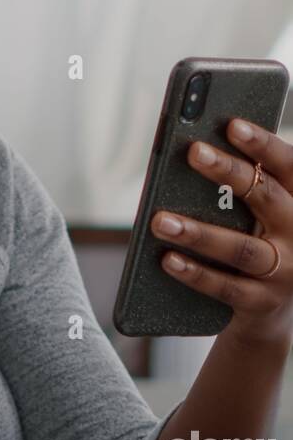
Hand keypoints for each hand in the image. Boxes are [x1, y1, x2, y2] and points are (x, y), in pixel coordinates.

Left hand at [149, 118, 292, 349]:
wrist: (271, 314)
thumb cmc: (256, 245)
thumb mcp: (258, 216)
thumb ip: (238, 190)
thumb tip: (193, 154)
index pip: (289, 166)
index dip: (264, 145)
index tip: (233, 125)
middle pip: (266, 197)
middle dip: (229, 172)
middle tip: (193, 152)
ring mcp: (285, 272)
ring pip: (240, 248)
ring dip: (198, 232)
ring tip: (159, 219)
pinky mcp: (262, 303)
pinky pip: (226, 287)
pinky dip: (195, 272)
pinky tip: (167, 259)